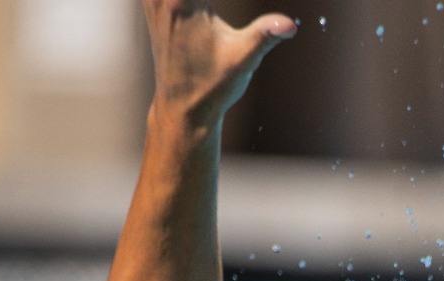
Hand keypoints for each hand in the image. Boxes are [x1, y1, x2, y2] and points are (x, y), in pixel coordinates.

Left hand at [144, 0, 293, 130]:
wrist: (183, 106)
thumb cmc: (213, 85)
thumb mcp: (243, 59)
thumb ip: (265, 35)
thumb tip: (290, 25)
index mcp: (183, 2)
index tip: (216, 6)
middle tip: (211, 9)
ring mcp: (154, 0)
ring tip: (204, 5)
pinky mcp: (153, 6)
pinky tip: (188, 3)